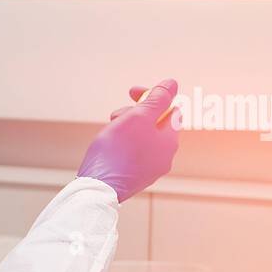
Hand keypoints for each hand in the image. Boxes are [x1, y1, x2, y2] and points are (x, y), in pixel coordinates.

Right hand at [77, 79, 181, 201]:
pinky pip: (134, 154)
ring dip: (127, 129)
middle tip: (115, 115)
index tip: (131, 92)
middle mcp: (165, 157)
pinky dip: (123, 145)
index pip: (170, 109)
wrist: (98, 188)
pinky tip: (109, 149)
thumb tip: (172, 84)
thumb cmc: (117, 151)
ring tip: (109, 132)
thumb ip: (157, 99)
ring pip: (143, 139)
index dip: (152, 96)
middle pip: (155, 124)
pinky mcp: (135, 179)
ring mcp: (150, 170)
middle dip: (136, 114)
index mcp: (170, 140)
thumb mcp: (138, 117)